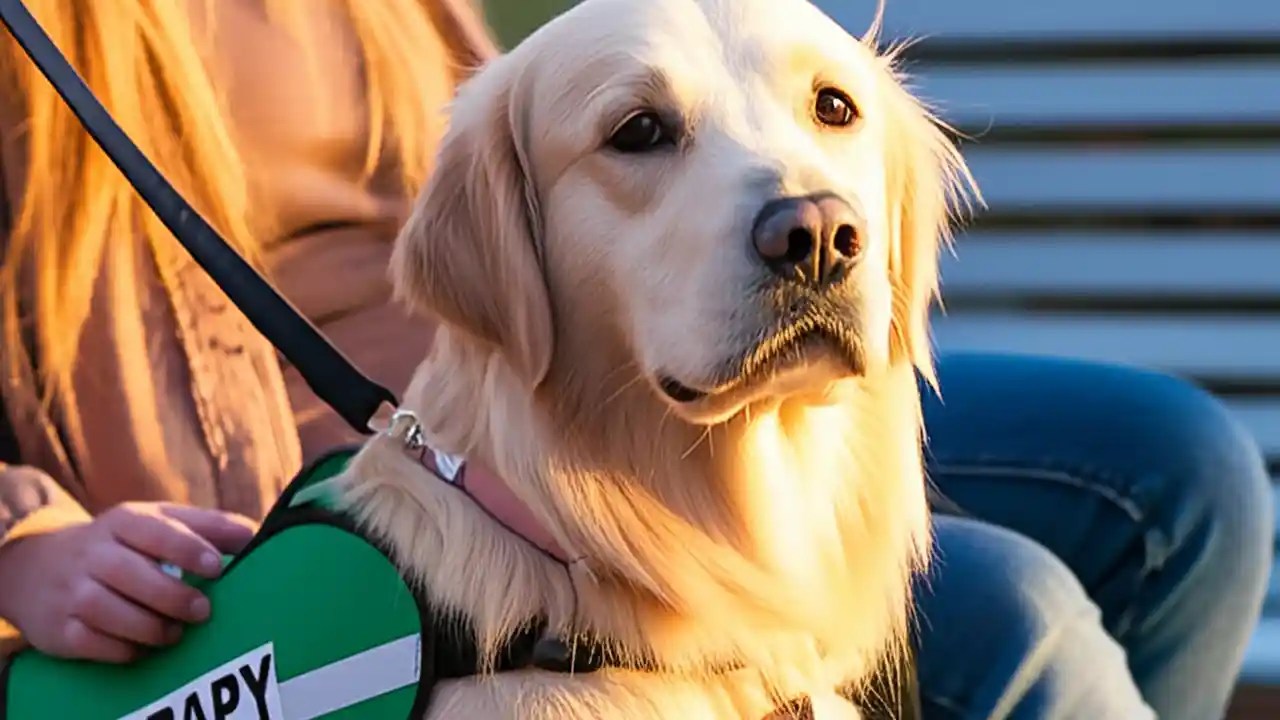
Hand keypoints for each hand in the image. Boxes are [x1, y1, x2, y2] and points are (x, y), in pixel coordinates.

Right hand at [0, 502, 256, 662]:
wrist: (37, 567)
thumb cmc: (121, 544)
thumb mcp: (157, 521)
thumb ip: (206, 525)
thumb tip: (253, 534)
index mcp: (123, 522)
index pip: (155, 531)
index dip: (188, 549)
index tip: (217, 568)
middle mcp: (92, 553)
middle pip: (130, 573)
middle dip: (172, 595)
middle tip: (203, 610)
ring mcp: (71, 591)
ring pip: (106, 610)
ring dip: (149, 626)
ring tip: (175, 632)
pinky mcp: (58, 628)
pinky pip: (89, 642)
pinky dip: (120, 648)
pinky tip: (141, 647)